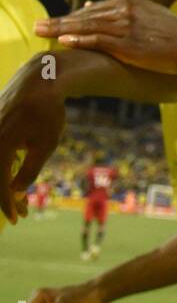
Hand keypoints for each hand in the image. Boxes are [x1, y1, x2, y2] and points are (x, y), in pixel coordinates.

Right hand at [0, 61, 64, 222]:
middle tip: (20, 213)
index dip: (5, 204)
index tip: (15, 219)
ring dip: (1, 186)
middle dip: (3, 198)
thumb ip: (29, 170)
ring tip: (19, 202)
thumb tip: (13, 190)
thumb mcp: (46, 145)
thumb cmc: (46, 113)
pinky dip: (1, 171)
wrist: (38, 83)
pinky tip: (12, 182)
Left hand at [34, 0, 176, 75]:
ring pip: (87, 27)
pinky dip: (80, 40)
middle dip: (59, 21)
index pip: (93, 9)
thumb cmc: (175, 34)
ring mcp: (126, 27)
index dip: (72, 17)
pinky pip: (98, 40)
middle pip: (85, 16)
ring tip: (42, 32)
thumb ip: (122, 10)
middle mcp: (125, 10)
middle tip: (38, 25)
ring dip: (61, 30)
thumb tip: (91, 6)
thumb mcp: (149, 14)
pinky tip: (64, 41)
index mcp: (129, 2)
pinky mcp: (128, 44)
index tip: (56, 22)